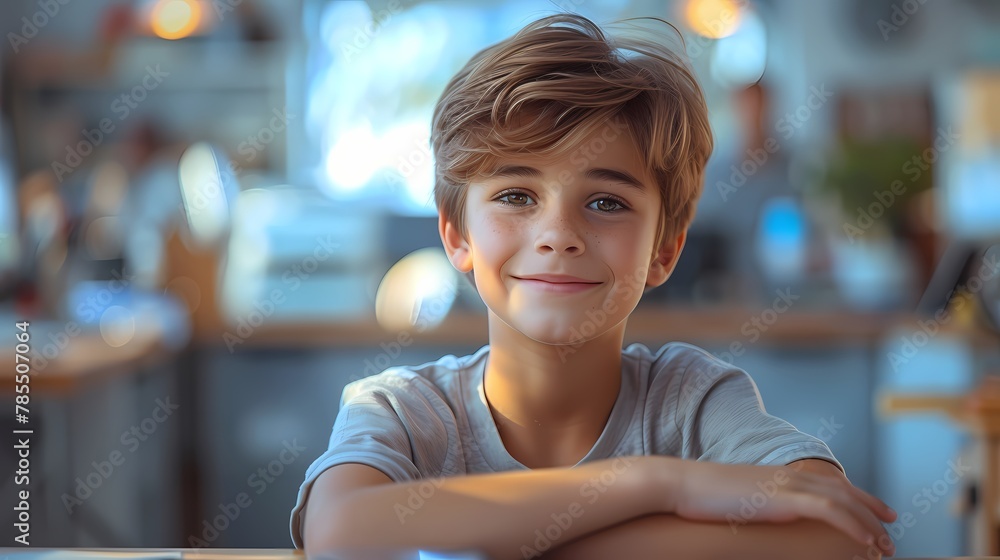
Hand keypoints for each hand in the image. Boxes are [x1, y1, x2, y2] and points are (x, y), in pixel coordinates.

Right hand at [664, 459, 896, 555]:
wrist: (681, 485)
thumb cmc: (699, 498)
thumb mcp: (733, 502)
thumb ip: (753, 506)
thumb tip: (758, 518)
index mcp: (777, 477)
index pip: (826, 484)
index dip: (853, 497)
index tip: (872, 511)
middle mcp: (788, 476)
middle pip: (843, 490)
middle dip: (871, 508)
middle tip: (892, 527)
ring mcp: (786, 485)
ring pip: (843, 501)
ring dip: (869, 522)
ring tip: (886, 545)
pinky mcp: (782, 498)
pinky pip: (829, 511)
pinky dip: (853, 524)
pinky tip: (867, 541)